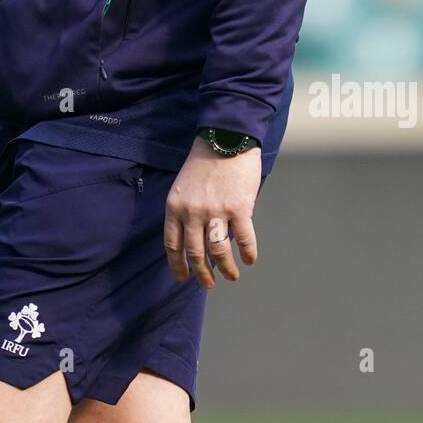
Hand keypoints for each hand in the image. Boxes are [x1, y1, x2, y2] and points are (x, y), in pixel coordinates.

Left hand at [163, 135, 261, 287]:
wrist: (226, 138)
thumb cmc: (204, 160)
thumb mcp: (183, 185)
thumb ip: (186, 210)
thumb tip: (196, 237)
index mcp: (175, 206)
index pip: (172, 244)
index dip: (177, 265)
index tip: (182, 278)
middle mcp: (192, 212)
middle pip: (195, 253)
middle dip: (202, 274)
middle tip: (209, 284)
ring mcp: (216, 211)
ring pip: (218, 252)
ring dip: (226, 269)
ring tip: (232, 276)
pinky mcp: (239, 208)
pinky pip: (243, 239)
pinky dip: (247, 253)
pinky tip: (249, 260)